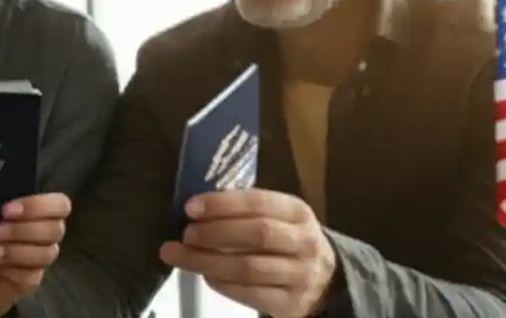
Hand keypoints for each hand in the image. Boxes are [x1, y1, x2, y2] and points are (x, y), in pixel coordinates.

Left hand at [0, 193, 71, 317]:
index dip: (38, 206)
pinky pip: (31, 274)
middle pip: (55, 229)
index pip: (61, 205)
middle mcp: (48, 234)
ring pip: (46, 253)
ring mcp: (42, 258)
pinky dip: (7, 266)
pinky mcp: (32, 279)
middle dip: (21, 229)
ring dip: (14, 249)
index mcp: (42, 212)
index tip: (6, 210)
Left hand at [159, 189, 337, 317]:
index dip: (222, 204)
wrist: (325, 281)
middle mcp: (304, 242)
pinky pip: (250, 294)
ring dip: (208, 261)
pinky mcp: (291, 303)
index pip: (259, 202)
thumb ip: (244, 210)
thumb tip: (195, 209)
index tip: (191, 207)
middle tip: (185, 233)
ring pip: (249, 268)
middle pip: (257, 234)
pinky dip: (222, 284)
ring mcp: (300, 275)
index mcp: (297, 212)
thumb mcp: (278, 217)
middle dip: (214, 233)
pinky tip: (204, 274)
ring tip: (180, 254)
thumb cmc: (285, 239)